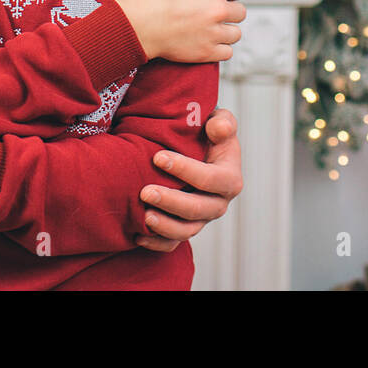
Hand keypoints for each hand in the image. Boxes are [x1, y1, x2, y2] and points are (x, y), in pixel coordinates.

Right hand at [117, 0, 245, 62]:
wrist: (135, 23)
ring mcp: (214, 31)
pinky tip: (206, 42)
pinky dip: (219, 49)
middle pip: (240, 12)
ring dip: (226, 31)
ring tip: (208, 28)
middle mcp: (218, 8)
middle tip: (210, 13)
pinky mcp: (207, 52)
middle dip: (228, 12)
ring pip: (236, 33)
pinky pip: (228, 52)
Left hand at [135, 107, 243, 251]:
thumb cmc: (207, 134)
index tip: (157, 157)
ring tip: (144, 216)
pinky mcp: (185, 228)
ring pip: (186, 231)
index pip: (210, 179)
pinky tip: (137, 235)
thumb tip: (217, 128)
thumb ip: (222, 122)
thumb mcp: (219, 123)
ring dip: (165, 226)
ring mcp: (202, 220)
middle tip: (145, 192)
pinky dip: (156, 243)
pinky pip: (172, 244)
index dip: (185, 169)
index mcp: (229, 178)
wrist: (198, 152)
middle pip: (198, 209)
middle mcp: (218, 203)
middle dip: (171, 202)